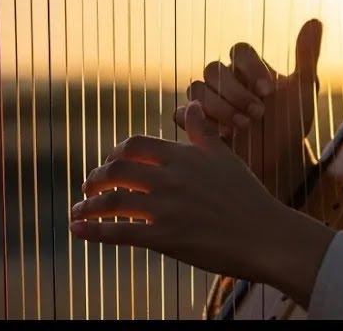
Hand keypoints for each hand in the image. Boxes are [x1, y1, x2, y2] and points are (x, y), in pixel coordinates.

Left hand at [69, 100, 334, 306]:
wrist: (265, 235)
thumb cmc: (247, 197)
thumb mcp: (225, 156)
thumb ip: (203, 131)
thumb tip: (191, 104)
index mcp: (183, 156)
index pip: (134, 145)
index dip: (114, 153)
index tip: (108, 164)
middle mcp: (170, 178)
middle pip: (117, 170)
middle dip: (96, 178)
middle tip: (88, 187)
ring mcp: (166, 208)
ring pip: (113, 202)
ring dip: (88, 206)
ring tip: (77, 211)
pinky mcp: (165, 238)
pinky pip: (120, 233)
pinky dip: (94, 231)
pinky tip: (78, 230)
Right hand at [190, 18, 322, 201]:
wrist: (281, 160)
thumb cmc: (291, 122)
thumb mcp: (303, 90)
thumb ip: (306, 56)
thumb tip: (315, 21)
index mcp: (248, 68)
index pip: (239, 50)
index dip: (251, 67)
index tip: (269, 90)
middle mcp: (225, 80)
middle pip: (214, 69)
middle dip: (235, 91)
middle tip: (259, 112)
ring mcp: (208, 101)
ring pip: (197, 89)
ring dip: (219, 107)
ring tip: (244, 126)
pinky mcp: (195, 123)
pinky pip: (182, 113)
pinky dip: (200, 122)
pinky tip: (224, 135)